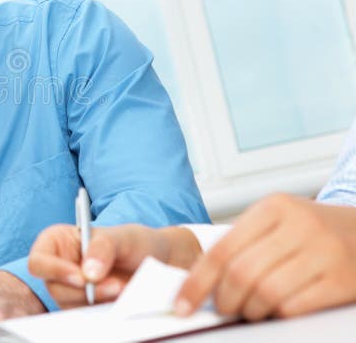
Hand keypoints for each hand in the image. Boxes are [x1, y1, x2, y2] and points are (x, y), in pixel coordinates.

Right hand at [28, 224, 200, 308]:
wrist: (157, 262)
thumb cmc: (133, 242)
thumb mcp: (121, 237)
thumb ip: (103, 248)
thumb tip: (88, 273)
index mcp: (57, 243)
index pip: (39, 261)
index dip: (54, 270)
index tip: (81, 277)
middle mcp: (59, 268)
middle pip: (54, 288)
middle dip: (84, 291)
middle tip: (114, 286)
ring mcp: (71, 291)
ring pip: (71, 305)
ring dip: (98, 301)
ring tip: (124, 288)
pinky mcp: (86, 308)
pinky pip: (87, 316)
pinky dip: (104, 310)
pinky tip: (122, 299)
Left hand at [176, 194, 355, 320]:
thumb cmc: (313, 231)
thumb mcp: (277, 222)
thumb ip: (241, 244)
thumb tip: (198, 279)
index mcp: (273, 207)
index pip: (221, 250)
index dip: (196, 283)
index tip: (182, 305)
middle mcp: (299, 224)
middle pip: (241, 274)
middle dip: (224, 300)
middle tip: (224, 309)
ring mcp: (325, 252)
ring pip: (266, 293)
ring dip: (251, 311)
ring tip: (252, 310)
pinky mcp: (344, 280)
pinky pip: (296, 307)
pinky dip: (279, 315)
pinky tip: (279, 310)